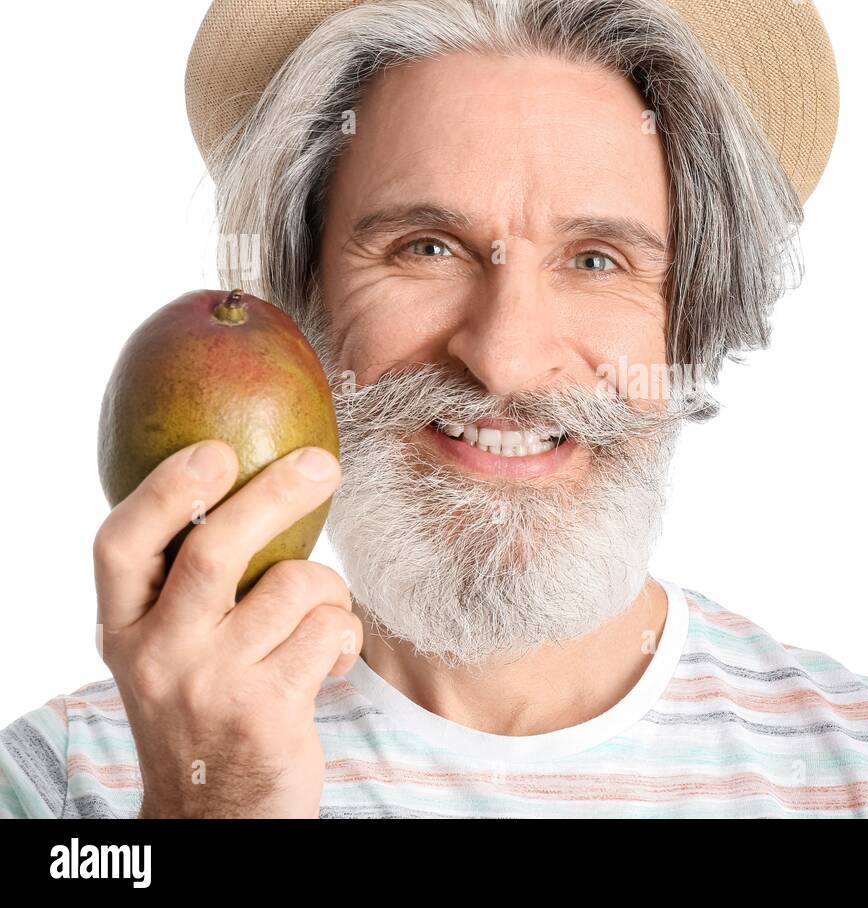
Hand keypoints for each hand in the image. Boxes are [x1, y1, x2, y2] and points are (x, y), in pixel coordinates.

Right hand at [93, 440, 360, 817]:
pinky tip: (330, 661)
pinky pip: (329, 630)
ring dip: (328, 589)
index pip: (121, 544)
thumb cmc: (204, 709)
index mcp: (124, 629)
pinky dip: (345, 635)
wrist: (215, 815)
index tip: (214, 451)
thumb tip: (242, 481)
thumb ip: (182, 585)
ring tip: (320, 619)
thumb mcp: (167, 650)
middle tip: (321, 464)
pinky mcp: (267, 709)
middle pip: (216, 549)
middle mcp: (157, 654)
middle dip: (276, 493)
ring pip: (295, 585)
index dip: (165, 490)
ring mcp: (211, 684)